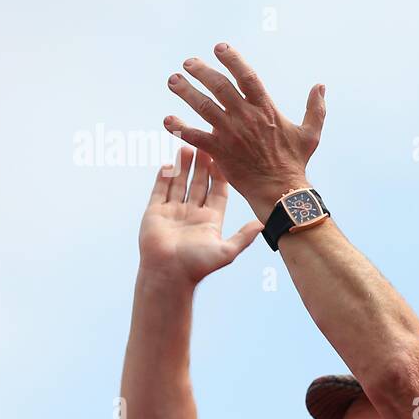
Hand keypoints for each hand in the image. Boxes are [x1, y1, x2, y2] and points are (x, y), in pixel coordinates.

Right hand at [138, 146, 263, 287]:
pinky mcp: (155, 213)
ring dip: (184, 166)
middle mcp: (193, 214)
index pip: (218, 192)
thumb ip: (244, 236)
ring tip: (187, 146)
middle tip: (207, 144)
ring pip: (180, 183)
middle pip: (200, 183)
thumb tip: (263, 224)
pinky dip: (163, 177)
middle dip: (203, 165)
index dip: (221, 175)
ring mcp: (173, 212)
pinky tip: (168, 163)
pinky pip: (160, 190)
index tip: (225, 157)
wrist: (168, 275)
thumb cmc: (198, 266)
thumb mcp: (227, 251)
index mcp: (211, 220)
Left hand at [163, 43, 325, 220]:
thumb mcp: (310, 134)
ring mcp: (230, 134)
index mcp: (266, 109)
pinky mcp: (219, 151)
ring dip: (185, 92)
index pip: (247, 77)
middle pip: (219, 86)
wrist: (280, 190)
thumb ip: (315, 108)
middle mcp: (246, 117)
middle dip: (202, 71)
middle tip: (188, 63)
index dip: (232, 60)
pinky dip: (179, 128)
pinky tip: (168, 121)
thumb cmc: (295, 162)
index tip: (219, 48)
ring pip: (203, 106)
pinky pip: (194, 136)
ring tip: (173, 81)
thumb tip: (320, 86)